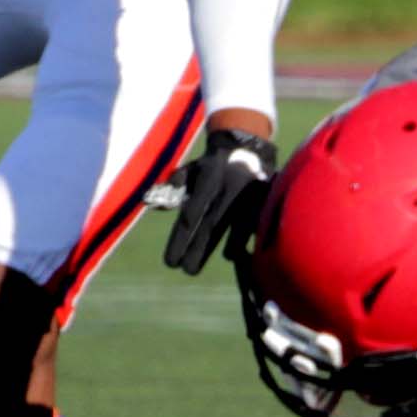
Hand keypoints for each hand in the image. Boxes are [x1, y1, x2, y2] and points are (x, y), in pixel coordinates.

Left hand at [160, 123, 274, 274]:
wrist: (249, 146)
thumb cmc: (214, 163)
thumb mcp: (192, 169)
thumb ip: (173, 186)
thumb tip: (151, 204)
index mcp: (207, 182)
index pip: (191, 216)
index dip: (180, 240)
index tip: (170, 262)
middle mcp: (226, 190)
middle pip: (209, 227)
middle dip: (196, 252)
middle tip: (185, 270)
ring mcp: (248, 197)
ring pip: (234, 229)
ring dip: (221, 250)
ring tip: (205, 267)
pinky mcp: (265, 201)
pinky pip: (255, 225)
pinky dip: (246, 241)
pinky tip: (238, 258)